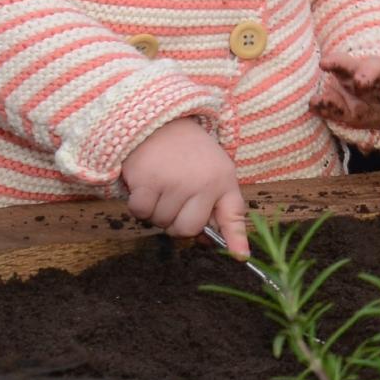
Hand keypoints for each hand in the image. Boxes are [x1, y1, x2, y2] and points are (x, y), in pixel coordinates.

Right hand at [122, 116, 248, 257]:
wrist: (158, 122)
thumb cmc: (187, 153)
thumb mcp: (212, 170)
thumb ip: (214, 204)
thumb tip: (206, 241)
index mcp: (224, 180)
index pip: (233, 215)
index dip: (236, 239)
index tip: (240, 257)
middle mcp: (204, 183)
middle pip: (187, 229)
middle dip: (175, 223)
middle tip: (173, 201)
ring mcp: (176, 182)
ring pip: (161, 222)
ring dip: (156, 211)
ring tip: (160, 185)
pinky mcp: (149, 181)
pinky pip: (141, 213)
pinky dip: (138, 206)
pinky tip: (145, 185)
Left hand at [312, 51, 379, 132]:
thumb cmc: (369, 109)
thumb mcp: (348, 113)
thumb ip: (331, 108)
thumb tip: (312, 103)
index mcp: (358, 76)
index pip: (346, 65)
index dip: (336, 62)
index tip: (324, 64)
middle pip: (375, 63)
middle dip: (368, 71)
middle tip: (361, 83)